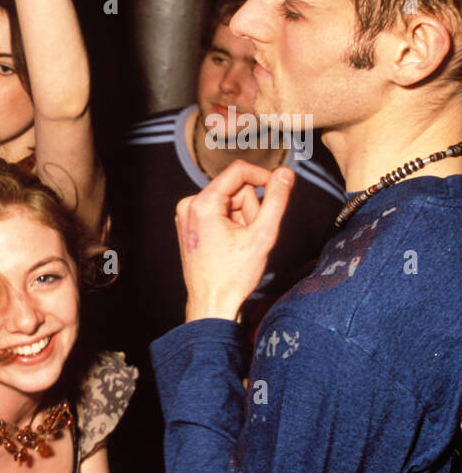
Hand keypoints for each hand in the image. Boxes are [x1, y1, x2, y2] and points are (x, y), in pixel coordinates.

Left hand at [175, 159, 293, 321]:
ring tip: (240, 243)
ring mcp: (187, 215)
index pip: (239, 170)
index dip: (264, 176)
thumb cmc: (234, 274)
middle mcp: (189, 205)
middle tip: (251, 235)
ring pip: (229, 201)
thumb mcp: (263, 234)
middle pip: (235, 188)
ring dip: (242, 218)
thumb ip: (277, 199)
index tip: (279, 190)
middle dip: (250, 208)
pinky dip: (231, 224)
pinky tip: (231, 244)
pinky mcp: (190, 224)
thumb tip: (286, 173)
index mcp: (202, 204)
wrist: (211, 302)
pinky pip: (219, 212)